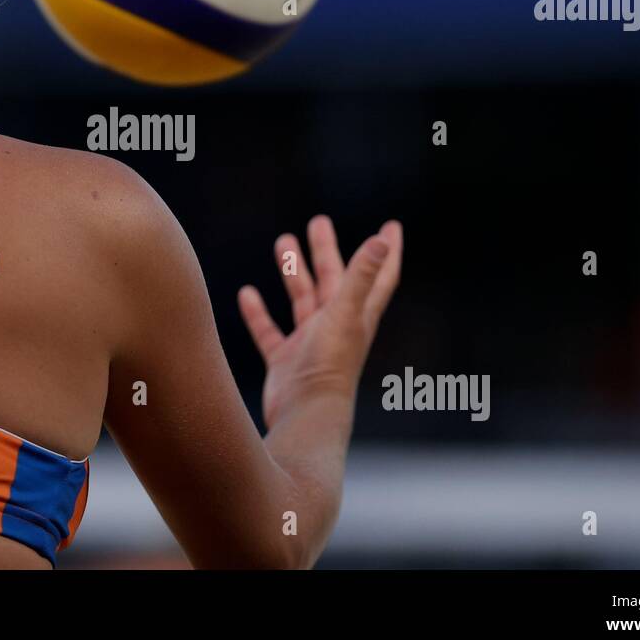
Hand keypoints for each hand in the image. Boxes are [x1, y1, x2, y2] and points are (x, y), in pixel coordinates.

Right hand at [237, 216, 401, 429]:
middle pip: (334, 280)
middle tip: (318, 222)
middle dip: (327, 251)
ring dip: (294, 273)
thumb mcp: (345, 314)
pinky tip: (247, 294)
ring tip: (282, 243)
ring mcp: (310, 345)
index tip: (392, 227)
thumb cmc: (330, 367)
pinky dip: (259, 313)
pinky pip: (270, 331)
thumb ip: (360, 276)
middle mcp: (336, 328)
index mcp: (357, 316)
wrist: (305, 417)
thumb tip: (381, 239)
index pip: (379, 277)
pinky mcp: (285, 361)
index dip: (386, 252)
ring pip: (302, 300)